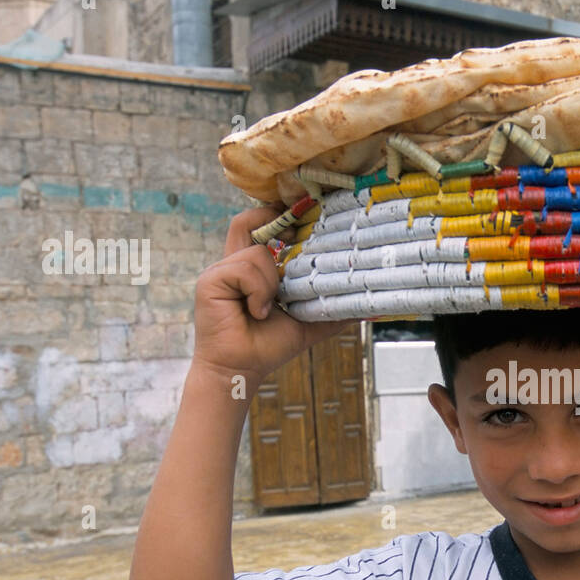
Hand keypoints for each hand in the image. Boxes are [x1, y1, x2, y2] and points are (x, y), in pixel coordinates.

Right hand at [191, 207, 354, 383]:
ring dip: (272, 281)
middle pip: (249, 220)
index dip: (279, 214)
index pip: (261, 226)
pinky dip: (259, 291)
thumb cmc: (268, 346)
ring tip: (269, 309)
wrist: (241, 370)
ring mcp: (220, 270)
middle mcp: (234, 263)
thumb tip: (369, 307)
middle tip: (299, 230)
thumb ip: (331, 310)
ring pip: (258, 253)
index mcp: (252, 268)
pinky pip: (245, 269)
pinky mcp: (210, 280)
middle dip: (276, 219)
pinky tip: (257, 312)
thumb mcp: (307, 323)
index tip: (306, 209)